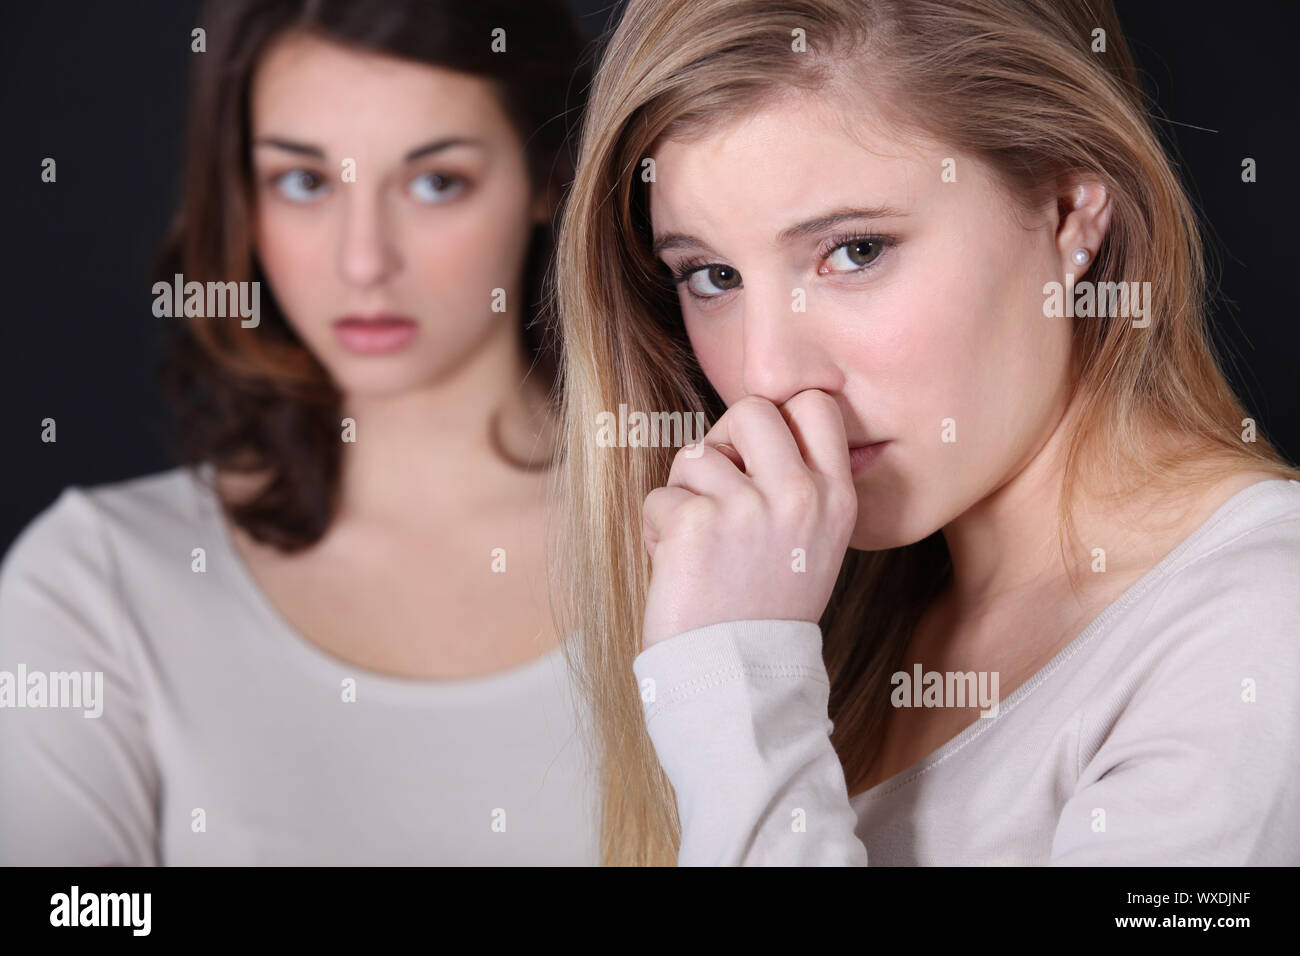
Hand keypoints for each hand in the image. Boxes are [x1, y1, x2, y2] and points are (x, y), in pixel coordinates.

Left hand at [640, 390, 857, 650]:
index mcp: (836, 499)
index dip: (777, 419)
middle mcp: (799, 496)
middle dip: (722, 442)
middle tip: (717, 490)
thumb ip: (794, 483)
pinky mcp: (696, 523)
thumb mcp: (811, 543)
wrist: (738, 681)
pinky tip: (679, 569)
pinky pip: (660, 497)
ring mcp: (747, 508)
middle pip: (751, 410)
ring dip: (684, 495)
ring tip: (699, 546)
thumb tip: (747, 428)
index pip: (815, 405)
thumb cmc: (766, 610)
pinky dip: (659, 530)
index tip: (757, 455)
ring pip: (695, 456)